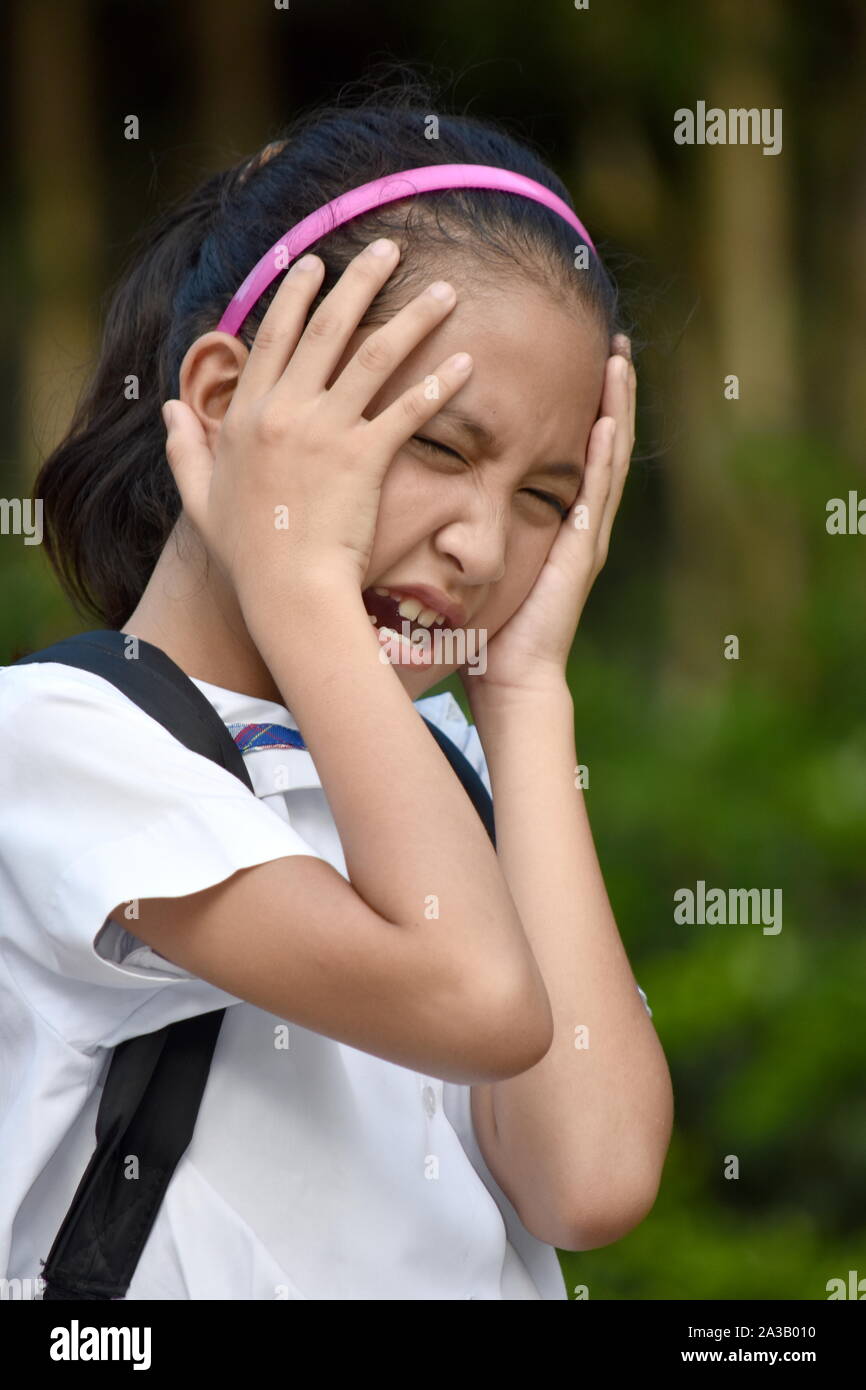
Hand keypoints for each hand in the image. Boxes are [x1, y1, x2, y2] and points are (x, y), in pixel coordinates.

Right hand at [160, 239, 473, 613]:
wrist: (286, 592)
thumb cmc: (246, 557)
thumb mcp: (199, 500)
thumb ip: (182, 450)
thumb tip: (168, 409)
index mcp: (244, 417)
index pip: (273, 338)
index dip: (296, 296)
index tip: (313, 263)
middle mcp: (284, 412)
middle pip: (327, 329)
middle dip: (360, 280)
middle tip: (389, 248)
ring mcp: (325, 431)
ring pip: (374, 356)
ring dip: (412, 317)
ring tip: (444, 289)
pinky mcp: (364, 458)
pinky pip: (407, 409)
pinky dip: (437, 383)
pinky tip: (464, 361)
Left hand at [459, 335, 635, 703]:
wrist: (511, 678)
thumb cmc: (490, 631)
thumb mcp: (477, 567)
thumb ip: (466, 532)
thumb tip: (428, 503)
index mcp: (556, 523)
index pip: (574, 451)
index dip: (582, 406)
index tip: (580, 359)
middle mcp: (579, 524)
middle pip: (602, 443)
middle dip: (610, 393)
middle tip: (613, 342)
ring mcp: (586, 537)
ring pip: (608, 458)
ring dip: (615, 408)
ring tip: (618, 361)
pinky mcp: (581, 552)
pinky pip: (597, 493)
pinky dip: (604, 454)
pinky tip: (605, 418)